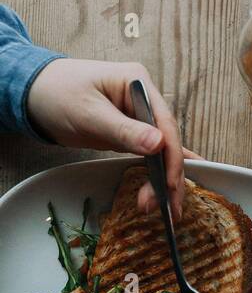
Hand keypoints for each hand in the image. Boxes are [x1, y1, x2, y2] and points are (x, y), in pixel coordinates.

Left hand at [26, 58, 195, 219]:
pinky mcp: (131, 131)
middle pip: (168, 141)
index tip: (170, 187)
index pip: (166, 125)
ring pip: (162, 151)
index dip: (172, 159)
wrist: (35, 94)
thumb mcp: (89, 114)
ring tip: (166, 209)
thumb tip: (159, 144)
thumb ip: (124, 131)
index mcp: (138, 83)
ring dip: (164, 181)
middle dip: (169, 177)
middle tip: (167, 209)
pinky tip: (175, 188)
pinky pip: (151, 154)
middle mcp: (144, 98)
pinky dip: (159, 172)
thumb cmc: (57, 95)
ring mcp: (139, 115)